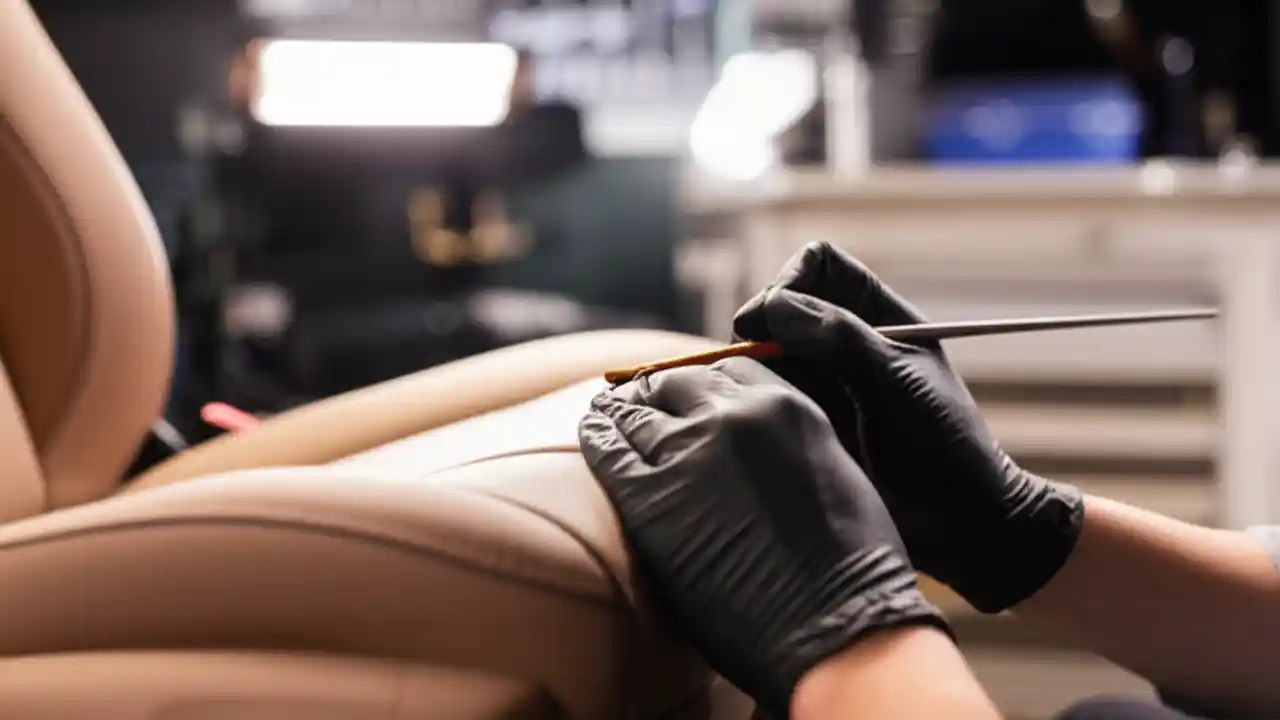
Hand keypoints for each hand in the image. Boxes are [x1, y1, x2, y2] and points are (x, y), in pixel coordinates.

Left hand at [578, 357, 948, 717]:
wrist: (833, 626)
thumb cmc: (850, 570)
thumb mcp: (832, 472)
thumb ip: (788, 442)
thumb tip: (754, 443)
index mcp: (785, 406)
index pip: (727, 369)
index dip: (702, 382)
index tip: (688, 392)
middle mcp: (732, 416)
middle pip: (675, 383)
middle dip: (657, 391)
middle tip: (639, 399)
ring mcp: (687, 453)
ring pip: (636, 413)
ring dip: (621, 412)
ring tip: (604, 412)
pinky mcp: (649, 499)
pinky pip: (608, 451)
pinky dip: (597, 437)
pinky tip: (592, 433)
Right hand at [733, 242, 1083, 612]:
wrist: (958, 523)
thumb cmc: (944, 444)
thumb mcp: (896, 380)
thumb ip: (839, 337)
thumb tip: (775, 305)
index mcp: (878, 316)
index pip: (818, 264)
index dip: (791, 281)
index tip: (776, 319)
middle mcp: (844, 342)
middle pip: (780, 306)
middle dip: (761, 327)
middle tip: (756, 365)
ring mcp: (822, 383)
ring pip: (764, 352)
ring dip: (753, 367)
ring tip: (761, 397)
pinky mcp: (806, 422)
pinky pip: (764, 395)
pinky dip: (753, 400)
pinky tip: (763, 422)